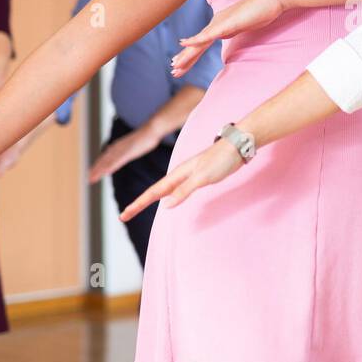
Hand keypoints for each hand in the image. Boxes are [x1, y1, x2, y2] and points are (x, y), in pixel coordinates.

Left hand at [88, 124, 161, 182]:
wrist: (151, 130)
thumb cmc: (145, 137)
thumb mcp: (133, 144)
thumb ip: (126, 148)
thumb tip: (122, 151)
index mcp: (118, 145)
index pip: (105, 157)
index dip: (98, 165)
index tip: (92, 172)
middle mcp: (117, 147)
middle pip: (104, 160)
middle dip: (96, 169)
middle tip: (89, 179)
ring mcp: (122, 150)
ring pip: (108, 162)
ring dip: (99, 170)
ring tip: (93, 178)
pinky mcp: (128, 152)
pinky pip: (117, 161)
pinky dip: (110, 167)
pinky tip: (106, 172)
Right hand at [118, 139, 243, 222]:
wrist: (237, 146)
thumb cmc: (221, 160)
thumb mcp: (202, 177)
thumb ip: (184, 190)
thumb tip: (165, 205)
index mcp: (178, 174)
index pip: (153, 192)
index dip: (138, 204)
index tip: (124, 214)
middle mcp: (180, 174)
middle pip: (155, 192)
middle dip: (139, 203)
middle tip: (124, 216)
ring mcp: (189, 175)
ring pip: (164, 190)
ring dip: (150, 199)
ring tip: (137, 208)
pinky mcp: (198, 177)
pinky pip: (176, 189)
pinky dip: (167, 196)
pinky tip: (167, 199)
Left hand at [171, 0, 286, 75]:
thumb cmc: (261, 11)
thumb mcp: (243, 25)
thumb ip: (232, 30)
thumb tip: (224, 35)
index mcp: (220, 26)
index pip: (202, 44)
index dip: (192, 55)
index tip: (181, 66)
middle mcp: (216, 23)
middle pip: (197, 45)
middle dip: (185, 59)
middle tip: (173, 70)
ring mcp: (220, 23)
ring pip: (199, 42)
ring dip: (187, 55)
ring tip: (175, 66)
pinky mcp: (227, 23)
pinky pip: (209, 34)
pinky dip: (195, 40)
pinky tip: (184, 44)